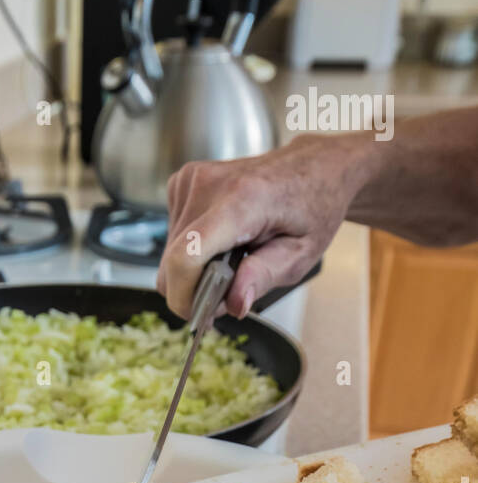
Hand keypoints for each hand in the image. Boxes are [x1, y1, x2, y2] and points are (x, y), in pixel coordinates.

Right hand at [156, 136, 370, 320]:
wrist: (315, 168)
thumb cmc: (312, 207)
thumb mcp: (301, 254)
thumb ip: (264, 278)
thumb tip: (235, 304)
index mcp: (242, 201)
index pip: (186, 257)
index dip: (184, 297)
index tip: (202, 314)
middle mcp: (209, 185)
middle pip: (173, 262)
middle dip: (193, 289)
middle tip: (228, 292)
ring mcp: (192, 180)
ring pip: (168, 255)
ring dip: (193, 270)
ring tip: (230, 260)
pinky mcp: (183, 183)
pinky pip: (172, 238)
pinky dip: (191, 251)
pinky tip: (220, 242)